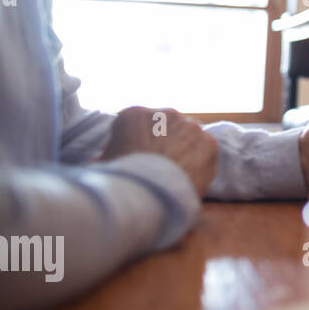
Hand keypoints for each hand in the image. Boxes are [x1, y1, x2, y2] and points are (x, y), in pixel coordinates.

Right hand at [99, 106, 218, 196]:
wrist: (147, 195)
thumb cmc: (118, 181)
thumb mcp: (101, 165)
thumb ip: (106, 156)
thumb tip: (100, 161)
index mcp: (133, 115)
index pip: (138, 125)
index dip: (137, 143)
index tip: (137, 158)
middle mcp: (164, 114)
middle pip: (166, 127)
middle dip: (164, 143)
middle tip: (159, 166)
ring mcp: (190, 126)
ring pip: (188, 136)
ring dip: (184, 150)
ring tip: (175, 174)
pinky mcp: (209, 142)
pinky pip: (205, 151)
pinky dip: (200, 163)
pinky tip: (190, 177)